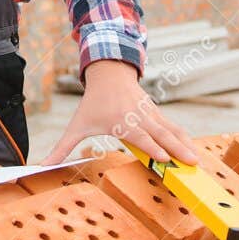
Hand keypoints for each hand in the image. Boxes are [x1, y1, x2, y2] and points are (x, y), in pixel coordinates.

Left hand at [40, 60, 200, 166]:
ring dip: (184, 145)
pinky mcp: (156, 114)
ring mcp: (150, 114)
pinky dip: (183, 138)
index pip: (140, 136)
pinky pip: (172, 127)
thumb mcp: (76, 125)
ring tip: (197, 160)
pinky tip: (193, 149)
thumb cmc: (92, 103)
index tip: (165, 158)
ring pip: (170, 130)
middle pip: (160, 134)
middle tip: (191, 162)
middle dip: (176, 148)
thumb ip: (62, 148)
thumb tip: (41, 165)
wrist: (109, 73)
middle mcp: (138, 117)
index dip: (152, 147)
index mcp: (121, 121)